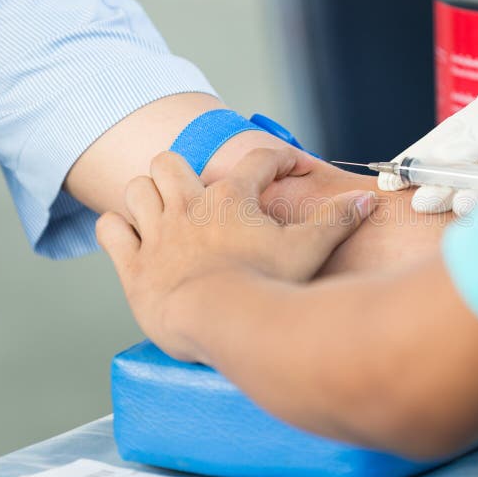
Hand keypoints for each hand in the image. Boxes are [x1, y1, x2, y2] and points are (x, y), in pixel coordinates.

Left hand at [96, 148, 375, 359]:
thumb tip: (366, 201)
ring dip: (147, 196)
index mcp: (232, 199)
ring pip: (136, 188)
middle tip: (196, 196)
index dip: (277, 158)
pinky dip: (118, 230)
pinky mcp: (134, 264)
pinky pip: (111, 230)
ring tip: (163, 214)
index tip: (288, 165)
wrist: (219, 319)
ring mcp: (157, 232)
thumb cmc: (264, 284)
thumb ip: (336, 222)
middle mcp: (189, 206)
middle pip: (170, 161)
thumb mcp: (308, 251)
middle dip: (180, 172)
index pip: (257, 159)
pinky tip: (133, 239)